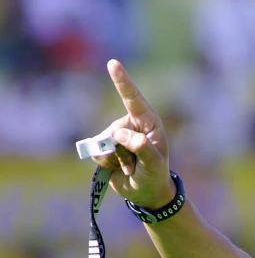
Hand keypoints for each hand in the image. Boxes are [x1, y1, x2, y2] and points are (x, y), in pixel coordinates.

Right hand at [92, 59, 174, 208]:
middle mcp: (131, 124)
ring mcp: (117, 135)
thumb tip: (119, 133)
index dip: (122, 82)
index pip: (134, 100)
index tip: (113, 63)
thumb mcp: (153, 164)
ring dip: (114, 160)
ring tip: (129, 168)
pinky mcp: (105, 147)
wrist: (146, 194)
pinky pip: (96, 152)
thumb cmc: (155, 176)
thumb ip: (141, 147)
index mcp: (148, 122)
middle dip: (122, 152)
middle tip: (136, 165)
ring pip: (103, 143)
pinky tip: (118, 168)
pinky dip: (105, 164)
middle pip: (114, 131)